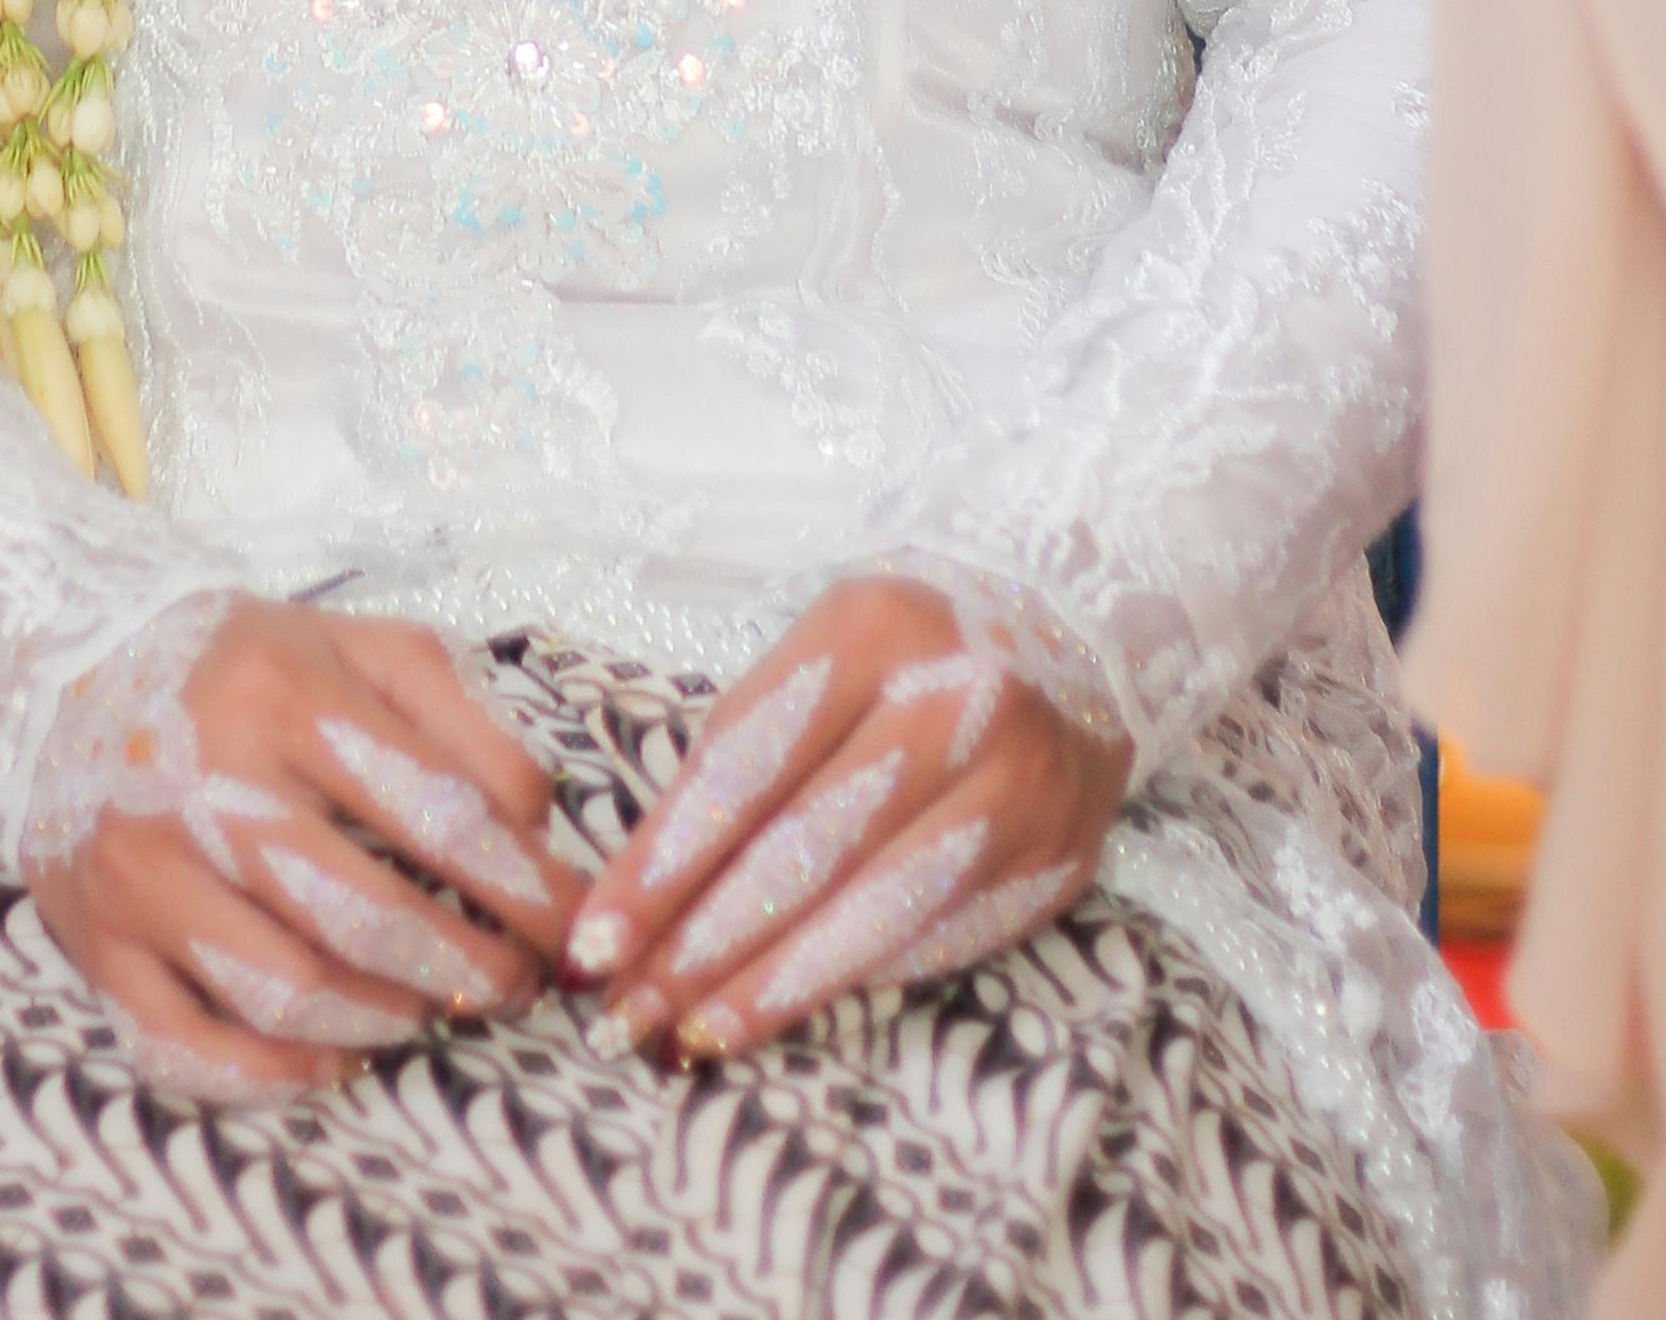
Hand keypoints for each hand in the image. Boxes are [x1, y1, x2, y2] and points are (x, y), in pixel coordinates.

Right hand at [22, 595, 583, 1094]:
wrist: (68, 674)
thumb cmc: (246, 669)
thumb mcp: (358, 646)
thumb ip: (460, 713)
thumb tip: (535, 819)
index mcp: (286, 696)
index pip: (437, 813)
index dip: (523, 886)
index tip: (571, 925)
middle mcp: (208, 785)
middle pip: (368, 920)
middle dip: (468, 969)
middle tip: (515, 984)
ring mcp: (145, 875)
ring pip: (289, 996)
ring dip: (387, 1020)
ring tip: (432, 1007)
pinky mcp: (98, 945)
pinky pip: (190, 1049)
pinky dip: (276, 1076)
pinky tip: (337, 1057)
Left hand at [559, 575, 1122, 1062]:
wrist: (1068, 641)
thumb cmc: (901, 656)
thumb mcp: (818, 657)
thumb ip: (745, 752)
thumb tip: (648, 887)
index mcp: (870, 631)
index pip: (745, 768)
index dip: (664, 866)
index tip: (596, 941)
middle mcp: (953, 703)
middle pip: (803, 850)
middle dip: (702, 944)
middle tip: (626, 1011)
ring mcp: (1014, 786)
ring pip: (868, 912)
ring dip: (767, 987)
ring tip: (689, 1035)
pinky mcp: (1051, 860)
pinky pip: (927, 939)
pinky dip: (846, 981)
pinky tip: (783, 1011)